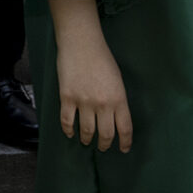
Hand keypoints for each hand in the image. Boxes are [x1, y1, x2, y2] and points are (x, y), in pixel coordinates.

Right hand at [51, 8, 132, 152]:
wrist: (82, 43)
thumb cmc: (102, 58)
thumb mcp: (118, 80)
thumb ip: (117, 99)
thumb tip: (112, 117)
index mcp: (119, 99)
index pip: (124, 128)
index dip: (125, 142)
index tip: (123, 149)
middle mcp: (103, 104)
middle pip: (106, 134)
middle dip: (105, 144)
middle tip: (103, 147)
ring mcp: (84, 102)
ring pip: (87, 131)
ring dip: (87, 140)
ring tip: (86, 141)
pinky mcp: (67, 98)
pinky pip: (67, 121)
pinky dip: (68, 130)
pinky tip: (70, 133)